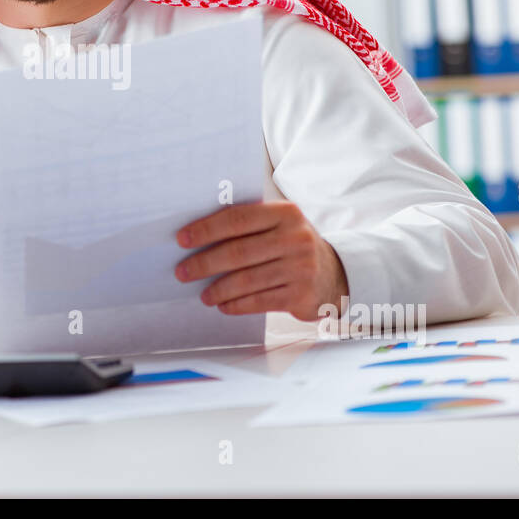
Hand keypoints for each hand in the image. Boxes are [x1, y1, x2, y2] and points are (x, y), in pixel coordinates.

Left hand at [175, 200, 347, 319]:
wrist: (336, 274)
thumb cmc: (292, 246)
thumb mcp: (280, 225)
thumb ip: (249, 224)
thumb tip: (197, 234)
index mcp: (286, 213)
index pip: (238, 219)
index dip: (206, 229)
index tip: (182, 240)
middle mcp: (295, 237)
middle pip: (238, 252)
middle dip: (205, 263)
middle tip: (183, 272)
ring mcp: (301, 267)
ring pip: (247, 280)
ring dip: (219, 289)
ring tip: (203, 294)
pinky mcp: (301, 294)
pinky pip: (259, 301)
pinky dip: (237, 304)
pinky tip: (223, 305)